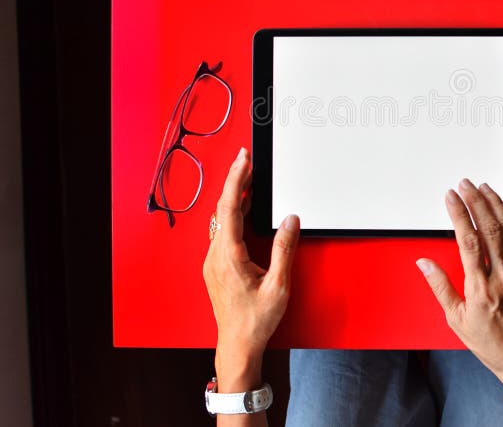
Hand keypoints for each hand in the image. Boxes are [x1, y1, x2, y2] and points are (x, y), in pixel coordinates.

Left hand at [202, 147, 299, 391]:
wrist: (237, 344)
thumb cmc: (255, 320)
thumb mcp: (278, 285)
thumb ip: (284, 249)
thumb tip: (289, 220)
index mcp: (229, 256)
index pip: (230, 207)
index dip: (236, 179)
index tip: (243, 159)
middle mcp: (216, 255)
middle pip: (223, 208)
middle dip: (235, 180)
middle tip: (247, 160)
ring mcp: (213, 260)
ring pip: (222, 218)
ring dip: (235, 196)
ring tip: (249, 178)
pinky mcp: (216, 265)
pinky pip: (223, 230)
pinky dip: (233, 212)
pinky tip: (244, 208)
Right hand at [417, 178, 502, 386]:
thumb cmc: (491, 343)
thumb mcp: (456, 319)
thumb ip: (440, 286)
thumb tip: (425, 263)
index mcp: (480, 288)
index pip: (467, 240)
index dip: (459, 213)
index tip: (451, 197)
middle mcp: (502, 277)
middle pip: (488, 228)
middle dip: (476, 201)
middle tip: (465, 184)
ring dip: (495, 204)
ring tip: (484, 188)